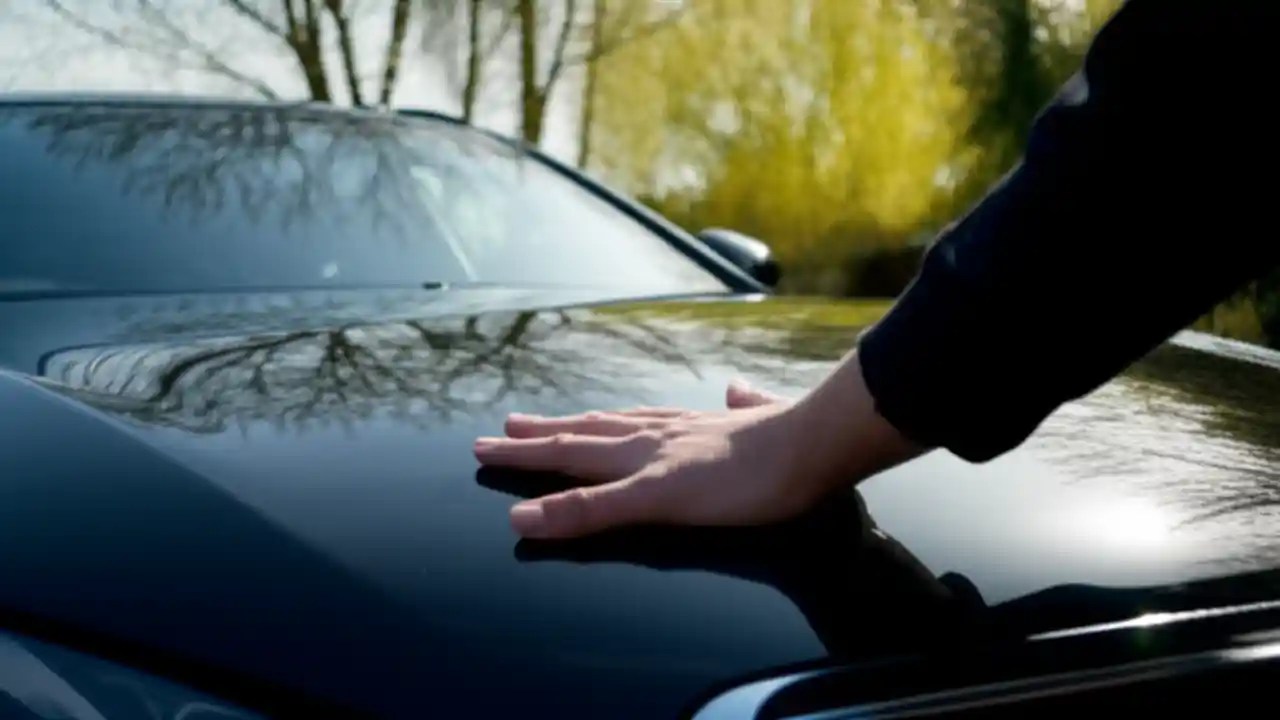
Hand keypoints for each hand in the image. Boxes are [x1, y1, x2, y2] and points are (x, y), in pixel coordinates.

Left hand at [474, 355, 922, 538]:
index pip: (616, 420)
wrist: (812, 441)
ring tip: (491, 450)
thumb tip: (740, 390)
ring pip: (576, 455)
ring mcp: (651, 461)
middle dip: (538, 434)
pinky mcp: (656, 491)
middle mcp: (655, 435)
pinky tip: (521, 520)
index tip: (548, 419)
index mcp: (678, 426)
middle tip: (495, 433)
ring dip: (531, 454)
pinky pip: (594, 506)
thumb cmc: (794, 436)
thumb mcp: (762, 414)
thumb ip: (746, 404)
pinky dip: (555, 511)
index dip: (580, 421)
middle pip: (583, 431)